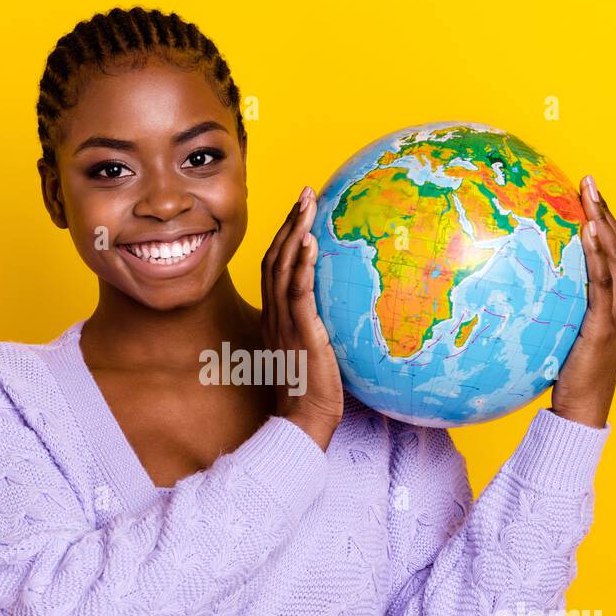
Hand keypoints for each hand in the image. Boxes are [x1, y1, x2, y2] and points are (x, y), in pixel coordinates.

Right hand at [261, 185, 343, 450]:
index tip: (299, 210)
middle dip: (289, 222)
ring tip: (306, 203)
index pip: (275, 267)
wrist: (304, 421)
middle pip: (274, 257)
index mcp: (275, 318)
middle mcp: (274, 315)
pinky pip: (297, 292)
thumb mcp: (315, 352)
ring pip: (281, 267)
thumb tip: (342, 311)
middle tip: (304, 193)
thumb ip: (320, 328)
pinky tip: (308, 241)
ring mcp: (284, 322)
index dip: (285, 236)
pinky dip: (300, 263)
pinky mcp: (300, 332)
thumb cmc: (313, 394)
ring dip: (293, 231)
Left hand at [550, 175, 615, 428]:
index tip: (589, 193)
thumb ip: (550, 311)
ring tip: (590, 194)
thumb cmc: (564, 379)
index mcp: (615, 306)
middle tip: (589, 180)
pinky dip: (599, 255)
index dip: (605, 222)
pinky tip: (587, 231)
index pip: (614, 255)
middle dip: (606, 211)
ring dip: (604, 222)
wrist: (581, 414)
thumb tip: (514, 289)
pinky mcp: (605, 326)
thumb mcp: (558, 337)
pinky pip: (602, 284)